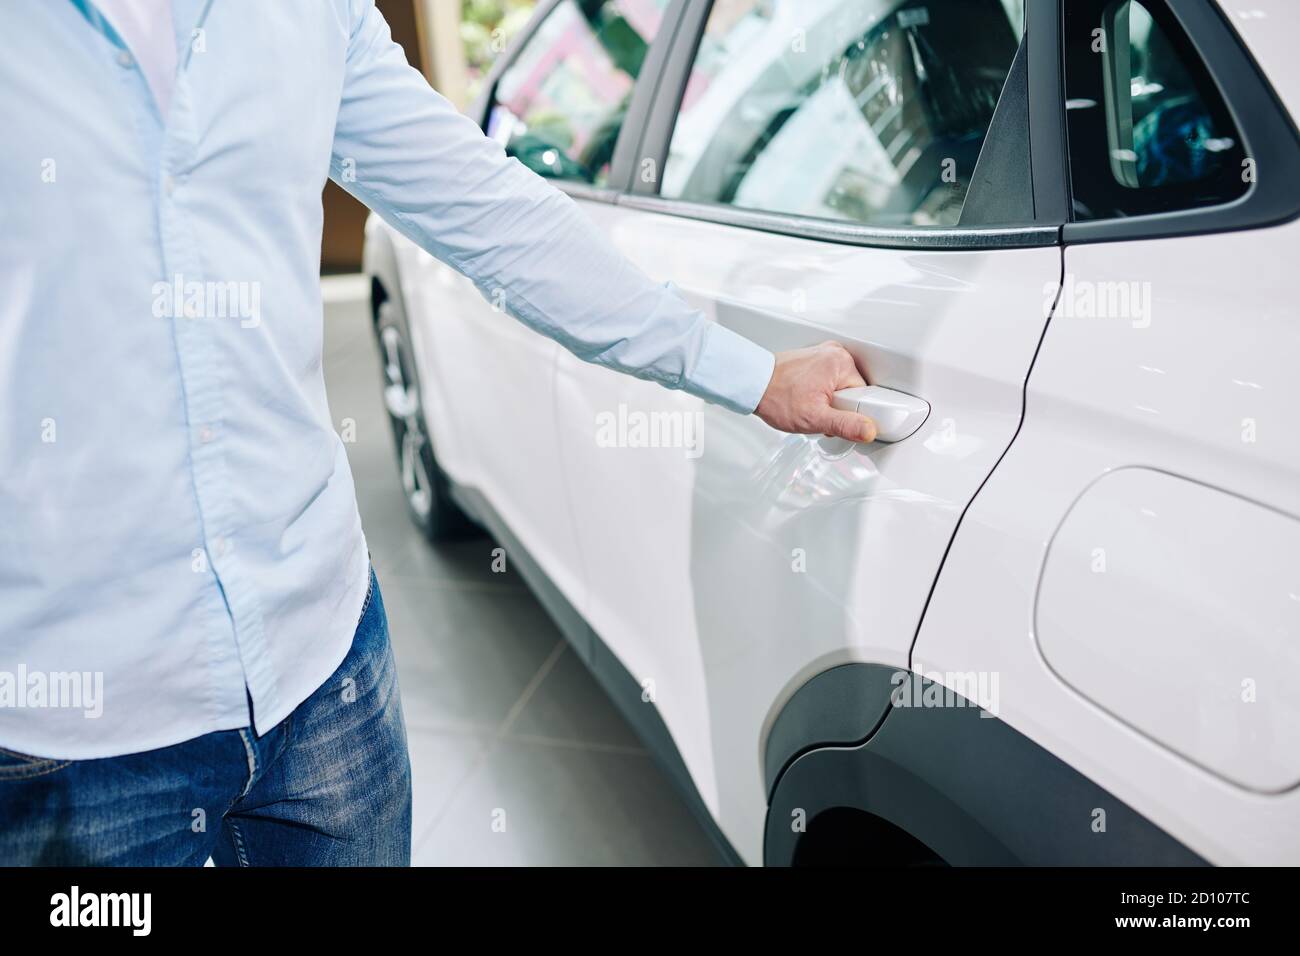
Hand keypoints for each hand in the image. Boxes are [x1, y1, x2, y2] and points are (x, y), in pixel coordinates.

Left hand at [754, 342, 876, 442]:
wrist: (752, 384)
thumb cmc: (776, 396)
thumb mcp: (815, 418)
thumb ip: (845, 425)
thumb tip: (868, 429)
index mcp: (841, 362)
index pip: (864, 396)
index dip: (849, 413)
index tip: (831, 415)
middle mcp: (835, 352)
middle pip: (853, 391)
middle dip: (838, 408)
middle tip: (816, 410)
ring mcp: (824, 353)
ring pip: (841, 387)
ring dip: (829, 401)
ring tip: (808, 402)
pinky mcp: (814, 359)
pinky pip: (829, 380)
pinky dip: (821, 392)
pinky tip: (806, 396)